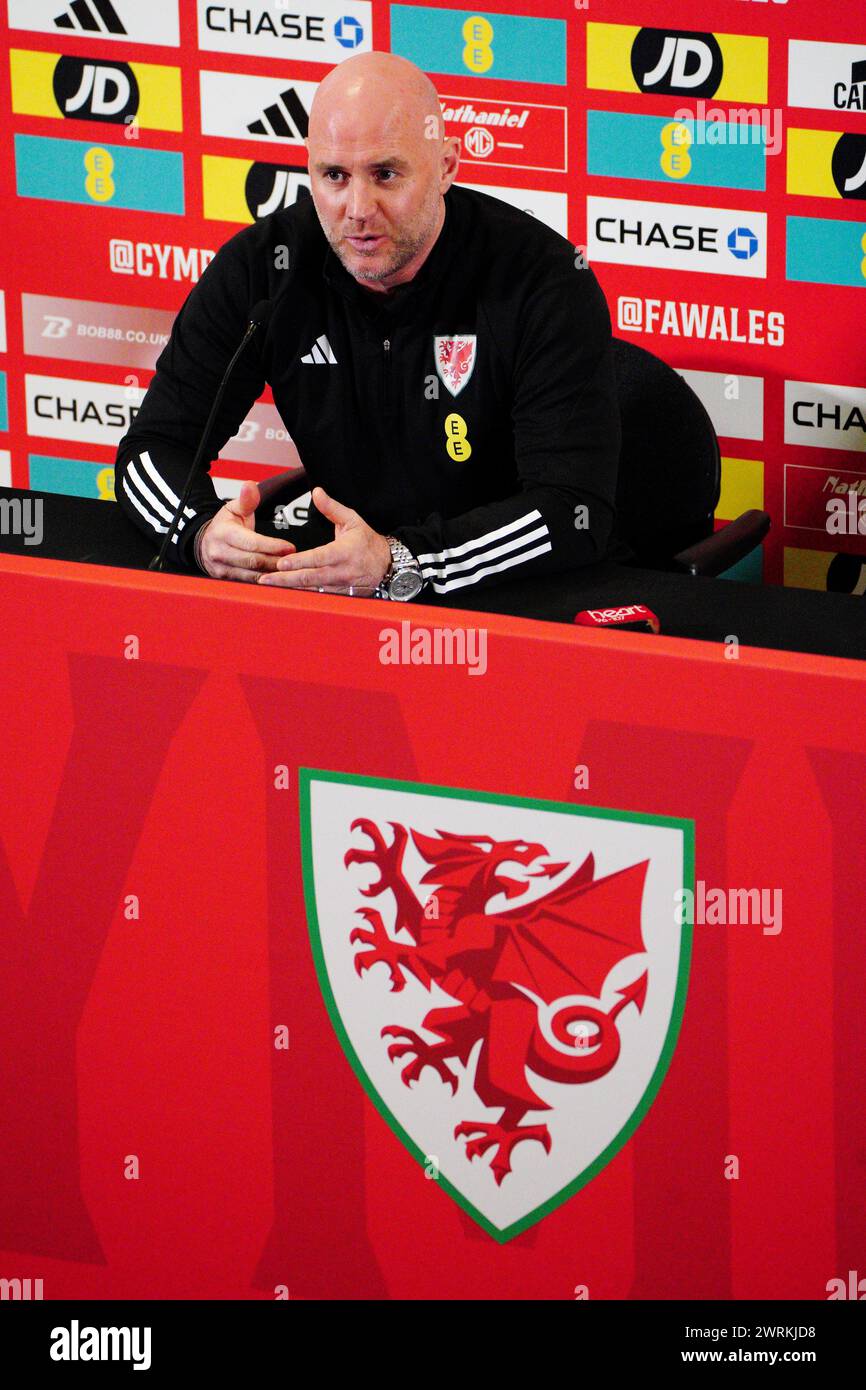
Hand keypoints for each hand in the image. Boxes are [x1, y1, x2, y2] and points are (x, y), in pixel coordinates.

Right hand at [197, 481, 296, 581]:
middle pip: (253, 562)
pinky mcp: (227, 581)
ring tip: (291, 573)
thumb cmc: (224, 526)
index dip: (272, 546)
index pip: (251, 543)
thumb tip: (250, 486)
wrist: (205, 544)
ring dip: (273, 576)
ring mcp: (222, 569)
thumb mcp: (234, 508)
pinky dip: (266, 584)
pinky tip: (280, 582)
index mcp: (223, 534)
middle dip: (275, 562)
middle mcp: (220, 553)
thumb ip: (246, 499)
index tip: (290, 548)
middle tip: (295, 561)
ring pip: (252, 576)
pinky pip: (249, 584)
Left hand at [257, 486, 390, 593]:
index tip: (281, 563)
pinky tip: (286, 595)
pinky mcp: (340, 594)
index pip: (318, 558)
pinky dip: (302, 597)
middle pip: (310, 578)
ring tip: (270, 588)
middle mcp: (341, 571)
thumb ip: (332, 508)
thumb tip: (317, 492)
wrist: (387, 565)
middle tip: (265, 579)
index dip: (299, 562)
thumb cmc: (368, 542)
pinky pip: (319, 596)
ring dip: (290, 589)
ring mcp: (340, 586)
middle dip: (285, 579)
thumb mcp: (352, 520)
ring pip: (312, 590)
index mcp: (343, 552)